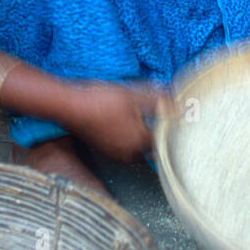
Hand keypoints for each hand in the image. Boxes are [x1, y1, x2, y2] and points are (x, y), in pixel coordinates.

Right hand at [56, 78, 175, 162]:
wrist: (69, 106)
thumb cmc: (102, 100)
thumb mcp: (133, 94)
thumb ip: (158, 100)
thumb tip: (179, 104)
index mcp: (140, 142)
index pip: (165, 143)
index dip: (172, 131)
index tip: (178, 123)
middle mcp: (128, 154)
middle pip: (152, 151)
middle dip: (159, 139)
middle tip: (165, 124)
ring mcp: (115, 154)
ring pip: (137, 151)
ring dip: (143, 141)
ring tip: (147, 123)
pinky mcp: (104, 150)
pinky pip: (124, 149)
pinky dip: (129, 140)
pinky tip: (127, 125)